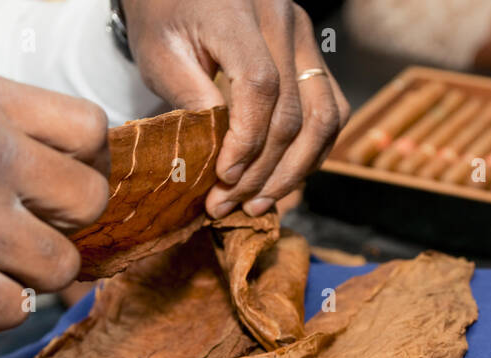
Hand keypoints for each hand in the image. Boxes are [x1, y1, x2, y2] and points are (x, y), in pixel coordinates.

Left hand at [121, 0, 348, 218]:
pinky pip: (331, 110)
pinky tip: (282, 179)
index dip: (247, 141)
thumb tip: (221, 153)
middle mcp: (285, 20)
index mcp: (240, 14)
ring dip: (295, 171)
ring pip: (324, 117)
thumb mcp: (159, 54)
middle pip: (295, 111)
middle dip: (263, 171)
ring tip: (258, 204)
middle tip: (227, 205)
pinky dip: (312, 152)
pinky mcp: (313, 53)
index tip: (223, 177)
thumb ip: (189, 95)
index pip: (261, 86)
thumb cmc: (164, 17)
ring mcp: (306, 36)